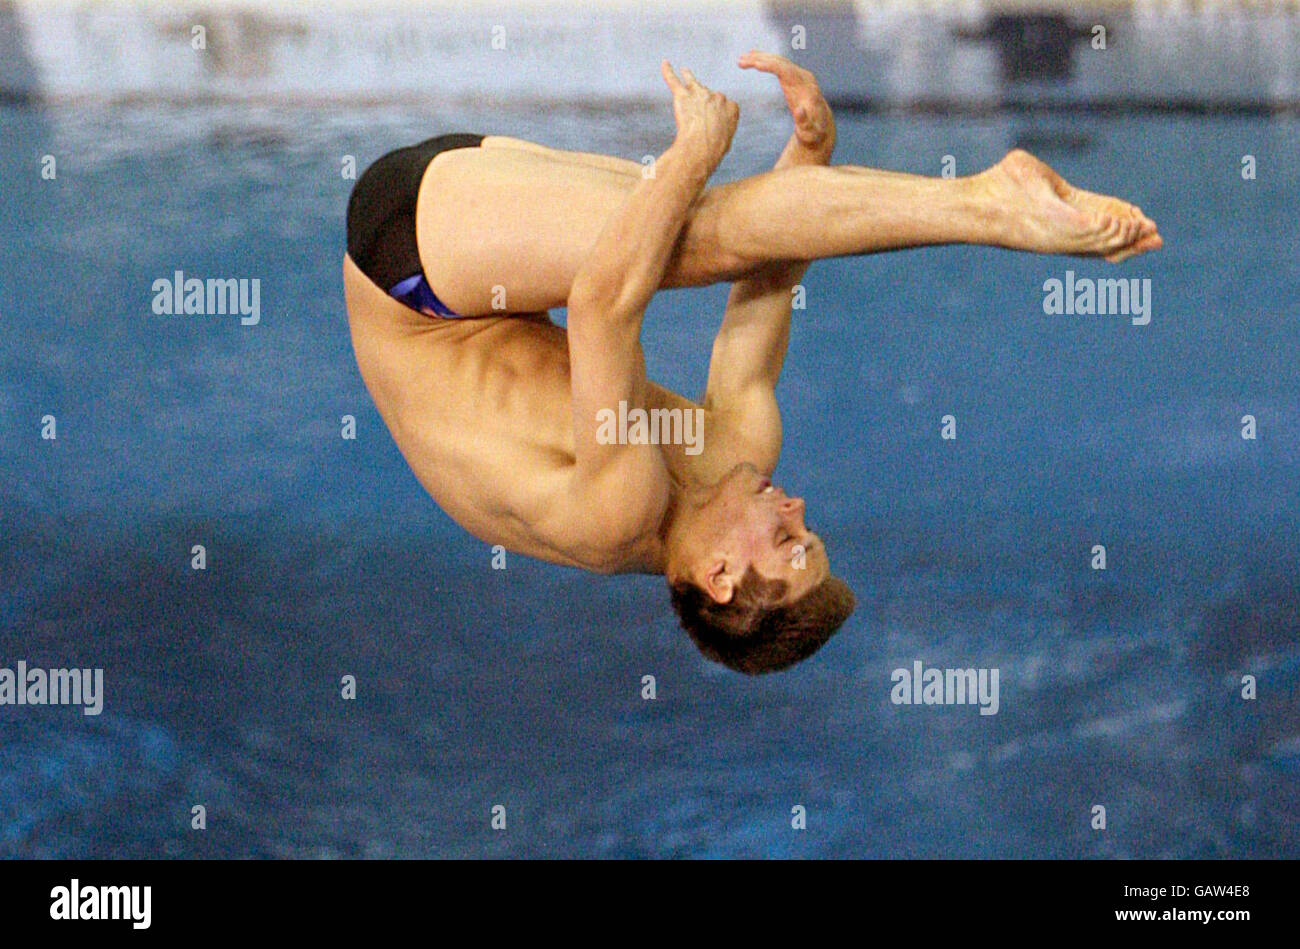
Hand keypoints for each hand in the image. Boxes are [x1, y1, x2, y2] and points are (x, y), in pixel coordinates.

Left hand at [661, 61, 738, 175]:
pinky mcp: (682, 96)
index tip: (713, 121)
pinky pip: (673, 80)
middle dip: (703, 103)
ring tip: (685, 71)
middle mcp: (717, 96)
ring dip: (689, 78)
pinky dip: (667, 72)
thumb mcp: (727, 140)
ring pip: (693, 82)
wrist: (701, 148)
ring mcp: (700, 94)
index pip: (723, 104)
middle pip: (709, 95)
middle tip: (698, 119)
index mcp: (731, 107)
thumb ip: (724, 129)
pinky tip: (664, 64)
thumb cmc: (714, 150)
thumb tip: (718, 134)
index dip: (716, 112)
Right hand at [738, 49, 833, 156]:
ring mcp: (799, 75)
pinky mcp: (794, 77)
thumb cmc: (813, 132)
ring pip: (778, 61)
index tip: (756, 64)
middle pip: (780, 62)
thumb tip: (799, 110)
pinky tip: (753, 57)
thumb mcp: (809, 132)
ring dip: (760, 58)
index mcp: (806, 88)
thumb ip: (805, 122)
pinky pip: (778, 64)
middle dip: (760, 59)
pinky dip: (765, 60)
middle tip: (740, 61)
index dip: (771, 66)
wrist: (821, 125)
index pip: (787, 71)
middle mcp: (803, 77)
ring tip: (741, 59)